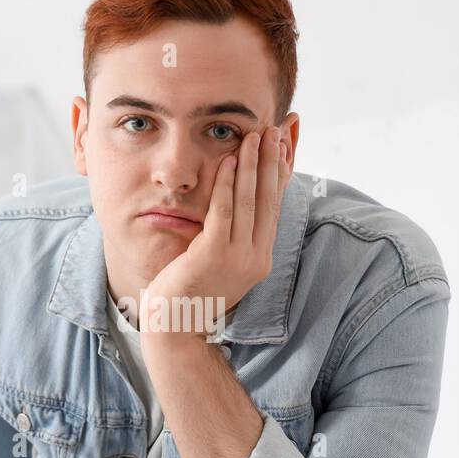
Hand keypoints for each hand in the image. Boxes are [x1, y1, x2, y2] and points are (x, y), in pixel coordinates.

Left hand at [143, 124, 291, 337]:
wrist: (175, 326)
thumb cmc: (192, 292)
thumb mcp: (220, 263)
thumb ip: (232, 237)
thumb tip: (238, 208)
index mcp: (260, 258)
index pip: (274, 208)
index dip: (280, 175)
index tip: (283, 147)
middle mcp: (255, 258)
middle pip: (267, 200)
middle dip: (272, 162)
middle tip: (274, 131)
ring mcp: (237, 258)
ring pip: (248, 201)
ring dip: (252, 165)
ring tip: (253, 136)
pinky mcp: (213, 254)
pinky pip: (222, 211)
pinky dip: (226, 183)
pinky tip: (228, 160)